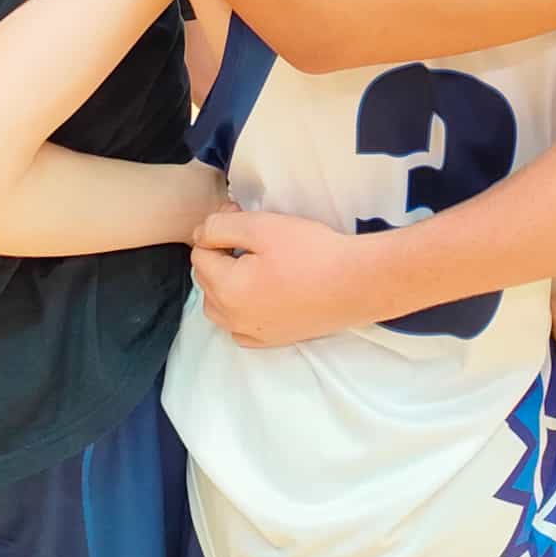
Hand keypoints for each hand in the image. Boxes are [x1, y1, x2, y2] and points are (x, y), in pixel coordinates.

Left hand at [191, 204, 381, 346]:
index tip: (242, 216)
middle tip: (251, 236)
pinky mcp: (272, 340)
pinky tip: (261, 291)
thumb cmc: (311, 252)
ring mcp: (253, 333)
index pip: (200, 253)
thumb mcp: (261, 227)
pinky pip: (239, 326)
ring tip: (255, 262)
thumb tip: (201, 233)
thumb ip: (221, 227)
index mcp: (226, 290)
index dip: (217, 230)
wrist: (356, 283)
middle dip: (220, 255)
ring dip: (226, 282)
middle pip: (207, 280)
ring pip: (219, 305)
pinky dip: (240, 308)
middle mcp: (233, 319)